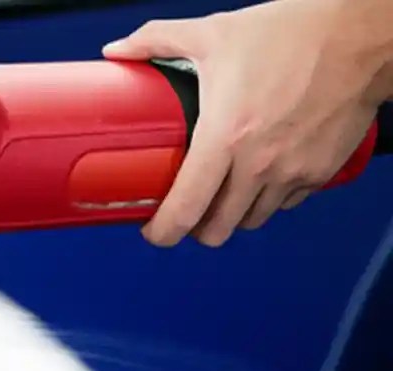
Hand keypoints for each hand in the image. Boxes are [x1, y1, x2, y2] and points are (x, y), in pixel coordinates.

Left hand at [103, 0, 392, 246]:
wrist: (360, 35)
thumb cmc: (290, 33)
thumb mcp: (213, 33)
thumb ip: (156, 41)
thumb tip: (115, 51)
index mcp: (225, 137)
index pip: (186, 208)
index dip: (163, 231)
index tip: (153, 229)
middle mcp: (259, 164)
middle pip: (217, 230)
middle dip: (196, 227)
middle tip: (187, 210)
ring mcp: (292, 171)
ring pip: (251, 221)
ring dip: (232, 214)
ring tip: (221, 192)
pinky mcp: (321, 172)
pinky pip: (286, 203)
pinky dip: (269, 198)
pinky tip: (259, 175)